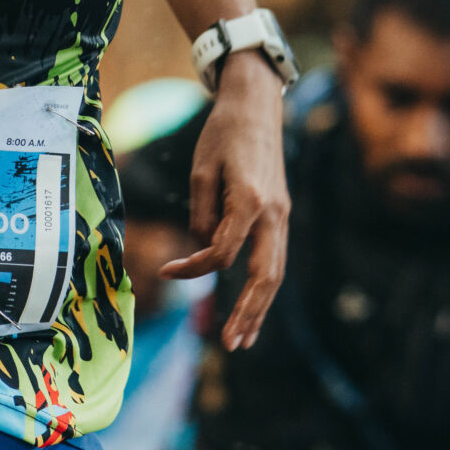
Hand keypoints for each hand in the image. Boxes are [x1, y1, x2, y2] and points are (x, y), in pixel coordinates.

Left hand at [164, 52, 289, 348]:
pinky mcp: (281, 213)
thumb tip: (204, 247)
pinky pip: (275, 258)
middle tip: (231, 344)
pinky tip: (253, 306)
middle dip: (248, 313)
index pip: (222, 251)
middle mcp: (273, 212)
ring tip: (244, 339)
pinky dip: (265, 286)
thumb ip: (202, 212)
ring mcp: (282, 214)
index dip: (194, 267)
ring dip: (261, 308)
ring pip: (276, 272)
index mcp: (251, 200)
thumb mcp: (201, 168)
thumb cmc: (223, 132)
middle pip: (266, 275)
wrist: (257, 104)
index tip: (166, 269)